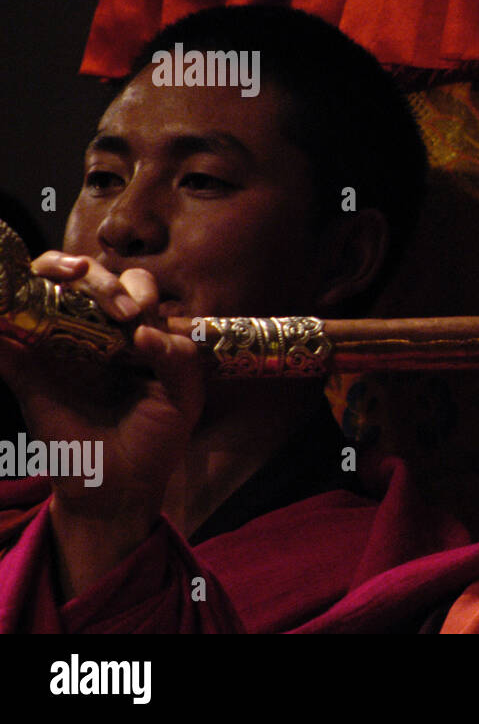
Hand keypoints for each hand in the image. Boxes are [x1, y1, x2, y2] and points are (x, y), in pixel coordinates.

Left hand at [0, 253, 203, 592]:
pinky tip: (144, 342)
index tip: (62, 268)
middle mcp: (120, 336)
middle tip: (91, 288)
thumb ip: (13, 359)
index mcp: (85, 333)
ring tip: (125, 315)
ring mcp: (152, 354)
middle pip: (119, 283)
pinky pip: (180, 349)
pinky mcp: (180, 380)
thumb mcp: (34, 395)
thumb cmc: (70, 444)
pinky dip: (164, 342)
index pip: (78, 284)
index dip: (68, 267)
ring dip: (137, 298)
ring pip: (153, 303)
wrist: (101, 491)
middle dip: (105, 281)